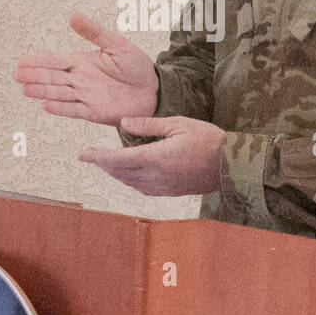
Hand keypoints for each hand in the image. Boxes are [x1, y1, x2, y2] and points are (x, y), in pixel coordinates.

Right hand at [14, 13, 157, 126]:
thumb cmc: (136, 66)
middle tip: (17, 75)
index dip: (39, 61)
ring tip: (25, 89)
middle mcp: (80, 80)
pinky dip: (60, 108)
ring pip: (59, 93)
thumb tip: (73, 16)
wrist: (154, 90)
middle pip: (53, 77)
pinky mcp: (94, 112)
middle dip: (35, 76)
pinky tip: (46, 105)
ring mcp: (85, 96)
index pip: (56, 61)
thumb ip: (94, 32)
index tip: (22, 61)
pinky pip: (74, 110)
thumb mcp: (116, 44)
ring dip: (42, 91)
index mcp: (82, 62)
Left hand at [77, 115, 224, 195]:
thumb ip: (149, 125)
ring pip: (129, 182)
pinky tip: (129, 174)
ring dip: (115, 173)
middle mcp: (155, 176)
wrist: (232, 165)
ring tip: (106, 163)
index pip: (118, 159)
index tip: (83, 154)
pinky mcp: (169, 192)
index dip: (98, 157)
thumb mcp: (178, 123)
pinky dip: (130, 181)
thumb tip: (124, 122)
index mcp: (156, 157)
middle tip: (91, 156)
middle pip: (120, 172)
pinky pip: (142, 189)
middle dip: (103, 164)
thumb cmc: (208, 139)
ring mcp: (162, 186)